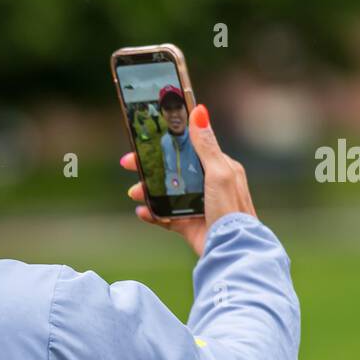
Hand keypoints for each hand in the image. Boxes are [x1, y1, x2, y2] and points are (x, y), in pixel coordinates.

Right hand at [121, 104, 256, 256]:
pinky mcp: (189, 225)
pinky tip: (142, 211)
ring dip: (148, 190)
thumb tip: (199, 111)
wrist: (231, 248)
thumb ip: (206, 145)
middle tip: (129, 164)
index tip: (148, 138)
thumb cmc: (231, 208)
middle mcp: (209, 185)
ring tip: (135, 192)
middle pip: (173, 170)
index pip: (190, 148)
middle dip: (151, 167)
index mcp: (219, 168)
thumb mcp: (219, 172)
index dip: (168, 142)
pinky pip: (166, 217)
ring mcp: (197, 206)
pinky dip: (152, 213)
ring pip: (167, 192)